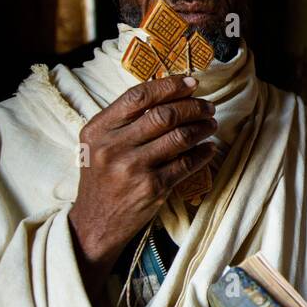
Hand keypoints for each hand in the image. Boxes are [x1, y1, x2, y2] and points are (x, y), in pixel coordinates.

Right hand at [68, 75, 217, 297]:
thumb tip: (166, 94)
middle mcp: (113, 147)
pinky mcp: (153, 188)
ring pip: (179, 137)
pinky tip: (208, 148)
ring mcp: (134, 168)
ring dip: (202, 127)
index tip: (191, 83)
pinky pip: (186, 163)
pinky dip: (203, 153)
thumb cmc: (101, 178)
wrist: (95, 222)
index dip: (169, 86)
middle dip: (193, 106)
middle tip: (207, 106)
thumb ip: (123, 121)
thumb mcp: (97, 145)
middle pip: (163, 115)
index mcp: (98, 130)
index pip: (138, 96)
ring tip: (210, 123)